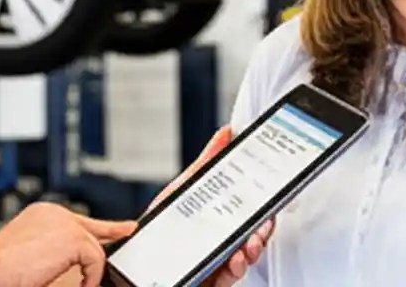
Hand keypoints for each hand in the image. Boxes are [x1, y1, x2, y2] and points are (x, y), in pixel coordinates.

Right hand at [0, 201, 135, 286]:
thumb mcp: (33, 257)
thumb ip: (56, 253)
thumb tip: (80, 263)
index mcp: (42, 215)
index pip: (77, 221)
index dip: (98, 228)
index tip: (117, 228)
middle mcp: (53, 213)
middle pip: (92, 227)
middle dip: (111, 232)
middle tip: (128, 230)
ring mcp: (63, 222)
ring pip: (93, 248)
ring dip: (91, 272)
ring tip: (82, 285)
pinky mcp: (73, 237)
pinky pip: (96, 260)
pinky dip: (91, 278)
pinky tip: (80, 286)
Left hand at [148, 126, 272, 286]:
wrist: (135, 263)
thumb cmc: (160, 226)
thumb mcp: (184, 189)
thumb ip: (206, 163)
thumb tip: (225, 134)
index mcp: (220, 221)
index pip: (250, 213)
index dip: (263, 207)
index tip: (270, 198)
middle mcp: (223, 242)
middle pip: (252, 235)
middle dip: (262, 229)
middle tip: (262, 222)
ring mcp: (218, 263)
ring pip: (245, 257)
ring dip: (253, 249)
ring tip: (249, 242)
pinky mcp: (212, 281)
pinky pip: (229, 278)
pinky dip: (236, 268)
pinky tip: (235, 259)